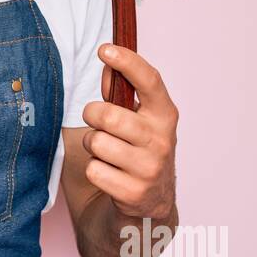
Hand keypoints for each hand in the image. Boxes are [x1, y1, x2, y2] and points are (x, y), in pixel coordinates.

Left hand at [79, 44, 178, 220]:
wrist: (150, 207)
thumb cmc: (138, 152)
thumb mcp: (136, 120)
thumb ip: (121, 93)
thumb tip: (109, 65)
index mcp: (164, 115)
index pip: (149, 81)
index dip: (127, 62)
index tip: (104, 49)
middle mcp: (162, 140)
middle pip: (108, 115)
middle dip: (92, 116)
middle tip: (97, 123)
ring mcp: (150, 168)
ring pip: (97, 143)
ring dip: (93, 146)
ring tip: (106, 153)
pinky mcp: (134, 193)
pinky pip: (93, 170)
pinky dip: (94, 171)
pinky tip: (109, 176)